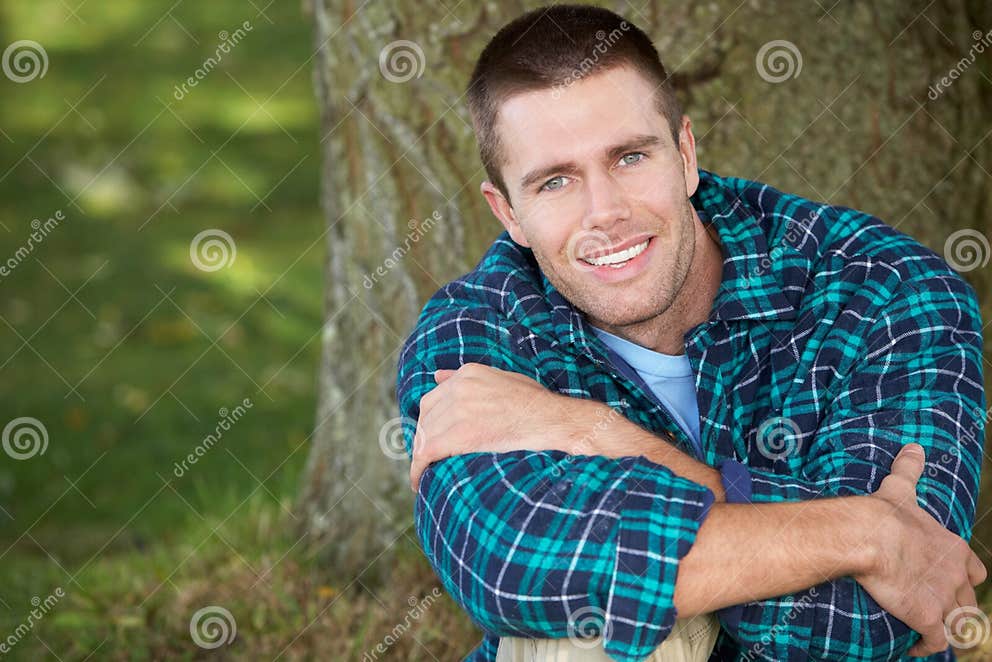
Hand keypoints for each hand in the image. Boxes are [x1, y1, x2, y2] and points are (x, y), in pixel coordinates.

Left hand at [409, 362, 599, 491]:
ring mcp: (459, 409)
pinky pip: (428, 452)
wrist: (553, 419)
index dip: (429, 421)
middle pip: (426, 417)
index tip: (430, 437)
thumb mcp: (502, 378)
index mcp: (468, 374)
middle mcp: (459, 388)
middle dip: (423, 439)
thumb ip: (468, 378)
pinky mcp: (461, 434)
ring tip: (426, 473)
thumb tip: (437, 375)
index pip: (434, 398)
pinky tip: (419, 482)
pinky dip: (419, 468)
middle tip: (428, 459)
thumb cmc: (536, 404)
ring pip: (425, 435)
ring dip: (422, 456)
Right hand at [854, 443, 986, 656]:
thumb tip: (914, 446)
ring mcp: (944, 598)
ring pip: (959, 624)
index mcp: (951, 547)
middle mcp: (955, 575)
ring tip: (931, 634)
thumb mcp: (900, 489)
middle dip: (959, 608)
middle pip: (968, 601)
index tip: (951, 583)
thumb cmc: (883, 514)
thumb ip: (909, 469)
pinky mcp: (927, 617)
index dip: (964, 578)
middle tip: (940, 613)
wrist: (868, 536)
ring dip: (948, 630)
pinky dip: (927, 646)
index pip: (974, 570)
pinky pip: (936, 641)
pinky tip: (915, 648)